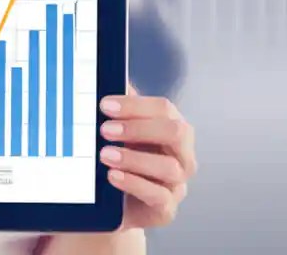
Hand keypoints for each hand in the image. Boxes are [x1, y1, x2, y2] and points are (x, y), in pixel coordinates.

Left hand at [98, 84, 195, 229]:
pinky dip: (135, 184)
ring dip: (134, 158)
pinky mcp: (166, 210)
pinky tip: (113, 177)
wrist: (114, 204)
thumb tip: (104, 77)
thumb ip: (117, 109)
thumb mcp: (117, 133)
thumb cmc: (120, 160)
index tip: (104, 105)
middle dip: (140, 128)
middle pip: (177, 132)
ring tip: (104, 155)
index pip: (164, 109)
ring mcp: (177, 184)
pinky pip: (159, 197)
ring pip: (169, 167)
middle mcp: (182, 155)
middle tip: (105, 129)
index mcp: (172, 129)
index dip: (135, 105)